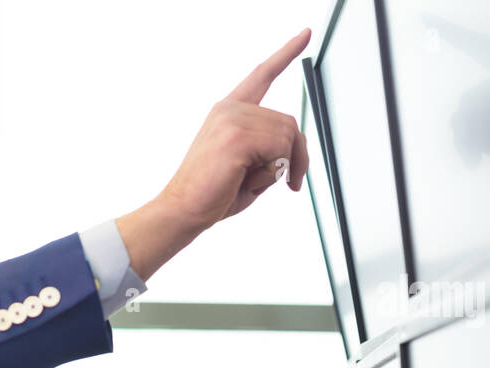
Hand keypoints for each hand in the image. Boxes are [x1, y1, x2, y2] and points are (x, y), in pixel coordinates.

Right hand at [116, 28, 312, 280]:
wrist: (182, 210)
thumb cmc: (212, 194)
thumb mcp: (247, 166)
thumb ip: (269, 149)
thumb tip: (290, 151)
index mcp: (228, 111)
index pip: (262, 75)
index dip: (286, 53)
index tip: (306, 34)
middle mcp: (230, 109)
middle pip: (288, 121)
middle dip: (298, 155)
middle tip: (292, 182)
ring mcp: (233, 120)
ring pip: (287, 136)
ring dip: (284, 166)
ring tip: (255, 181)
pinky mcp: (237, 138)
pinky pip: (280, 150)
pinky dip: (275, 172)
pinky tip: (247, 178)